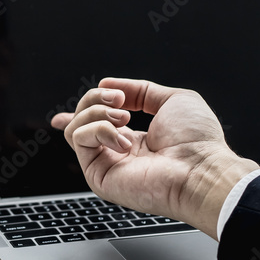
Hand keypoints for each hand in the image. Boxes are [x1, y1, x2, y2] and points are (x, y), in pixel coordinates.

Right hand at [50, 78, 259, 238]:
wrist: (200, 170)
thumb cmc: (197, 142)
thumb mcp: (172, 99)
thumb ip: (140, 89)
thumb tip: (108, 84)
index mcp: (133, 140)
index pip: (95, 129)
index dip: (76, 119)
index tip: (59, 117)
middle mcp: (116, 153)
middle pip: (81, 120)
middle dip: (95, 99)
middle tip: (121, 102)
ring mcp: (106, 164)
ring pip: (75, 128)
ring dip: (97, 112)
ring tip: (124, 118)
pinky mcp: (98, 175)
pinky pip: (80, 139)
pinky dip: (99, 129)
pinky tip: (123, 140)